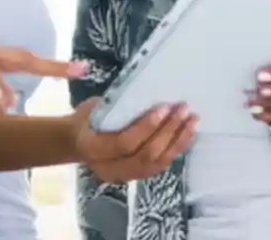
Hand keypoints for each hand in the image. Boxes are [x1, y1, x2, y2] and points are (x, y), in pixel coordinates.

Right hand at [70, 98, 196, 182]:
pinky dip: (175, 149)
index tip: (165, 108)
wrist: (77, 141)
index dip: (147, 127)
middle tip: (183, 110)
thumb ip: (116, 108)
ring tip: (192, 121)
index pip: (124, 142)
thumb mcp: (93, 108)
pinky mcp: (136, 177)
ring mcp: (123, 176)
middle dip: (168, 132)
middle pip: (145, 155)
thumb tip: (148, 94)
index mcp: (92, 149)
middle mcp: (108, 168)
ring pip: (156, 163)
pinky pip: (160, 166)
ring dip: (177, 141)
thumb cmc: (86, 118)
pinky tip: (187, 133)